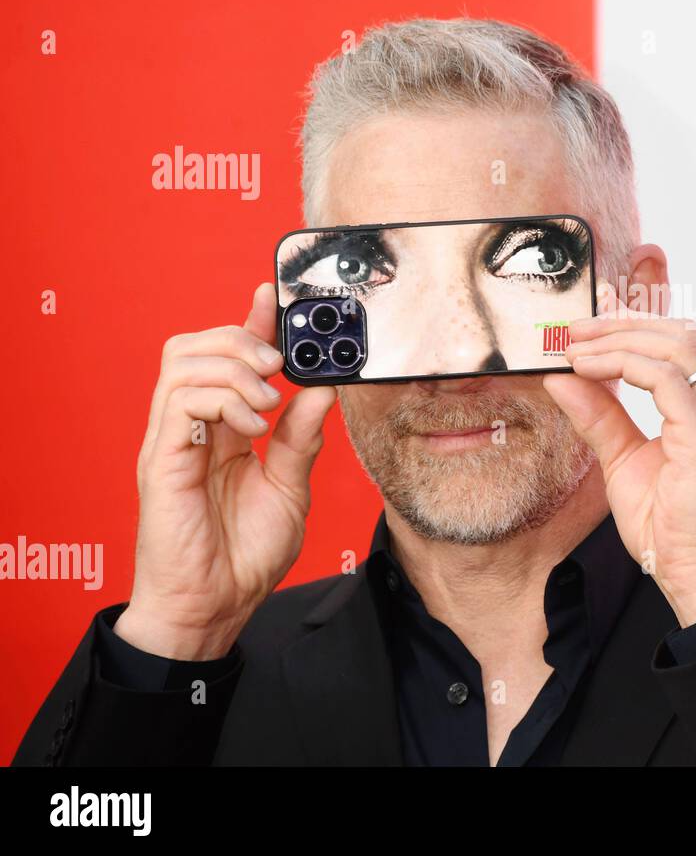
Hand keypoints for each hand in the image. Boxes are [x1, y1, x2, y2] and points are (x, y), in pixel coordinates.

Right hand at [117, 282, 336, 659]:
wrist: (216, 609)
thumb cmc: (244, 557)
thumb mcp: (290, 487)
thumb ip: (302, 437)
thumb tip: (324, 390)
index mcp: (219, 430)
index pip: (225, 357)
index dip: (249, 323)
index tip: (274, 297)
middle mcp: (188, 429)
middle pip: (194, 345)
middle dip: (242, 339)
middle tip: (279, 367)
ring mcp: (169, 442)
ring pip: (182, 362)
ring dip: (234, 369)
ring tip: (267, 404)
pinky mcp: (160, 461)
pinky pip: (178, 402)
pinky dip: (221, 400)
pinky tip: (250, 429)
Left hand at [542, 283, 695, 627]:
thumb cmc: (674, 536)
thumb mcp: (626, 464)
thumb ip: (601, 418)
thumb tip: (563, 378)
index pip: (684, 344)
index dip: (634, 326)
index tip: (584, 331)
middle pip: (683, 333)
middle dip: (623, 324)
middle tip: (572, 329)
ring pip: (677, 345)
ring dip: (619, 338)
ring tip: (574, 347)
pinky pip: (665, 379)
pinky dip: (622, 364)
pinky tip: (587, 370)